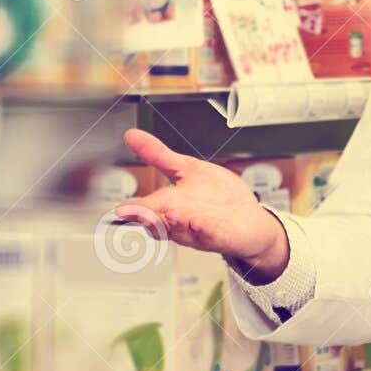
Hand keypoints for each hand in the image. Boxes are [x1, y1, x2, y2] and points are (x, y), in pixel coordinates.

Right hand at [115, 128, 289, 278]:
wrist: (249, 218)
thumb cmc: (216, 198)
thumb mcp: (187, 169)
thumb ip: (159, 155)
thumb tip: (131, 136)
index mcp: (170, 205)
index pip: (148, 208)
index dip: (134, 210)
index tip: (121, 209)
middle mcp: (181, 221)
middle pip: (161, 221)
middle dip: (150, 218)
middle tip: (140, 213)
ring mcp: (200, 230)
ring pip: (183, 230)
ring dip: (176, 223)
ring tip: (172, 214)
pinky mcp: (220, 235)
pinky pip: (210, 234)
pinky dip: (205, 229)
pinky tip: (201, 222)